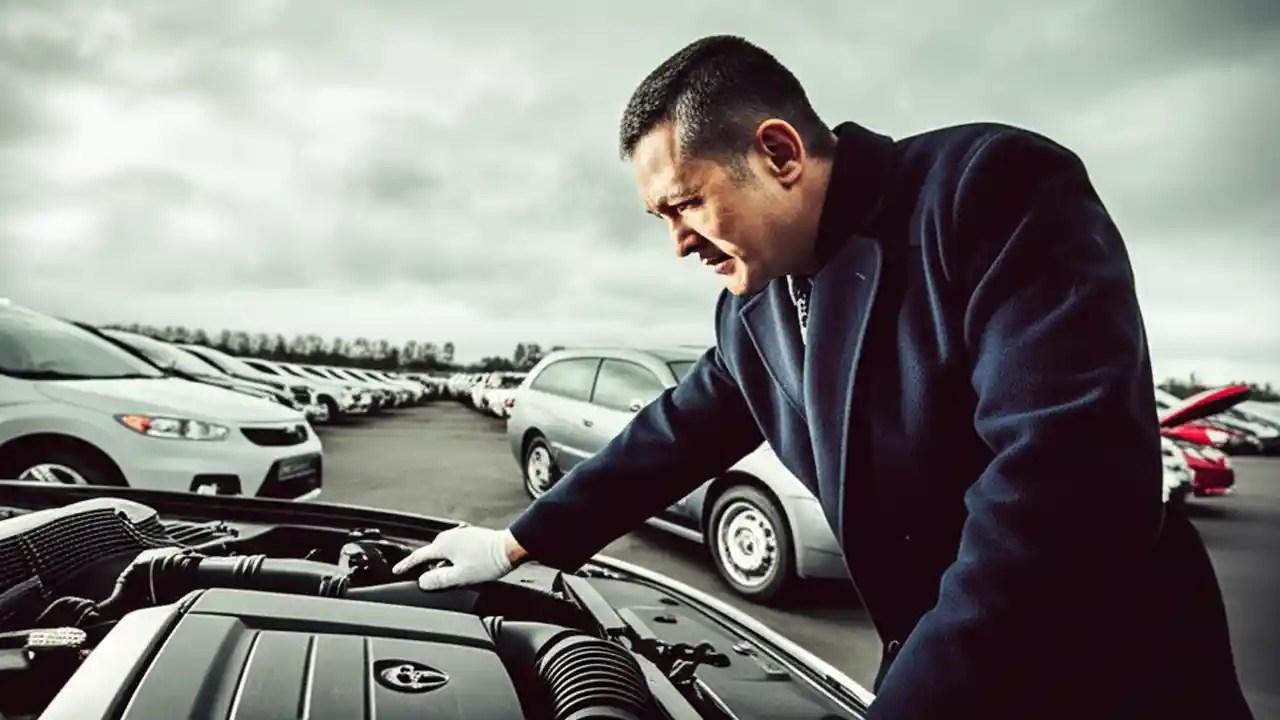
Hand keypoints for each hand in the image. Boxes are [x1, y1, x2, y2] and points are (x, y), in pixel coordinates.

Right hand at [391, 526, 527, 590]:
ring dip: (443, 563)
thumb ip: (439, 580)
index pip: (419, 556)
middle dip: (428, 566)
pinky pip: (455, 549)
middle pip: (432, 553)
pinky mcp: (471, 537)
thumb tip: (422, 582)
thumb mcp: (460, 576)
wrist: (510, 547)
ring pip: (445, 551)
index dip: (406, 565)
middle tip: (429, 580)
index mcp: (444, 544)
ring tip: (452, 576)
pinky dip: (454, 559)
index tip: (397, 570)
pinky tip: (464, 567)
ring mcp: (461, 535)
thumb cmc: (488, 561)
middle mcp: (450, 536)